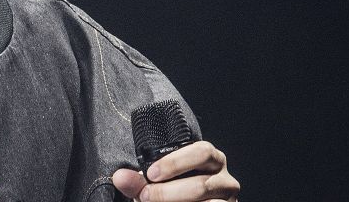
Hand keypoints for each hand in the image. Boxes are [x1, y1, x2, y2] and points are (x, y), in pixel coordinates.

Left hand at [112, 141, 239, 201]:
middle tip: (145, 195)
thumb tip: (119, 177)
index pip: (202, 152)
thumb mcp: (154, 186)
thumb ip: (137, 183)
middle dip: (168, 192)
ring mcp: (229, 200)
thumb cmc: (171, 194)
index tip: (150, 174)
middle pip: (201, 184)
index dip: (175, 162)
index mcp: (210, 159)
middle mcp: (225, 178)